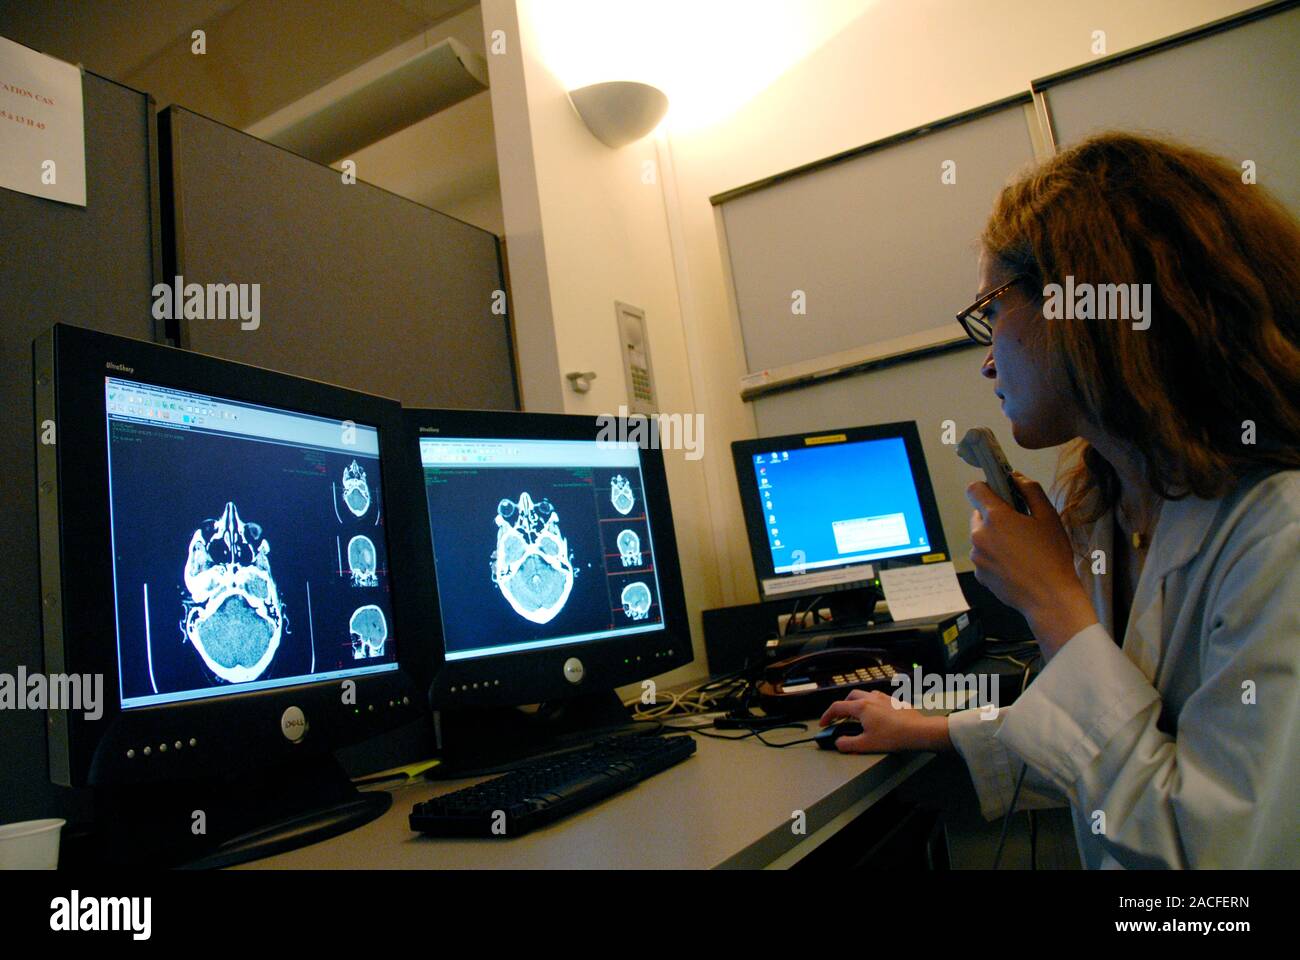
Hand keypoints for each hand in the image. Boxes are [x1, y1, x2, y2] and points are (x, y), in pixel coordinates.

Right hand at [818, 690, 950, 752]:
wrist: (917, 731)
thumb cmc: (894, 736)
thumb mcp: (866, 744)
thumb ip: (848, 744)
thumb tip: (838, 743)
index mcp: (861, 707)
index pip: (837, 707)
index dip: (827, 715)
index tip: (824, 723)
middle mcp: (871, 699)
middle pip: (850, 697)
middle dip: (842, 706)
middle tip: (840, 718)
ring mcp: (884, 699)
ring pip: (865, 694)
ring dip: (857, 703)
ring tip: (857, 715)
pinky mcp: (895, 702)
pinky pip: (878, 698)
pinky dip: (871, 704)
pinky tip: (876, 715)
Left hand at [966, 472, 1097, 657]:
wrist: (1049, 598)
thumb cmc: (1052, 556)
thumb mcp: (1049, 517)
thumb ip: (1030, 491)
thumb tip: (1015, 476)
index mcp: (996, 518)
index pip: (974, 490)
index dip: (986, 488)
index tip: (1000, 494)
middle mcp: (979, 536)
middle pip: (978, 514)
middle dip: (995, 516)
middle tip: (1019, 526)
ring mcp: (977, 557)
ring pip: (981, 537)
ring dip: (994, 537)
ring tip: (1020, 549)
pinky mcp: (979, 574)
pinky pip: (983, 557)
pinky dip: (994, 556)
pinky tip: (1015, 565)